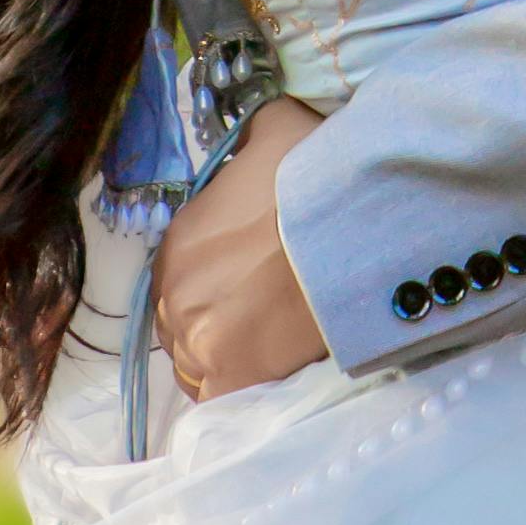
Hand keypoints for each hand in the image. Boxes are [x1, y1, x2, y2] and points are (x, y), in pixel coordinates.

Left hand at [151, 98, 325, 400]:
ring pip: (195, 358)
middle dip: (212, 312)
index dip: (208, 273)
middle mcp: (175, 295)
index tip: (240, 273)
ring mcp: (198, 343)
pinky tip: (260, 366)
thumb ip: (247, 142)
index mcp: (178, 240)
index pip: (178, 270)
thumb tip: (251, 145)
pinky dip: (233, 385)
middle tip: (256, 305)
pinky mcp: (230, 381)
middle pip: (183, 316)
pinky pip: (216, 395)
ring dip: (220, 350)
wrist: (350, 234)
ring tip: (263, 336)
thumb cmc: (311, 179)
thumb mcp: (271, 129)